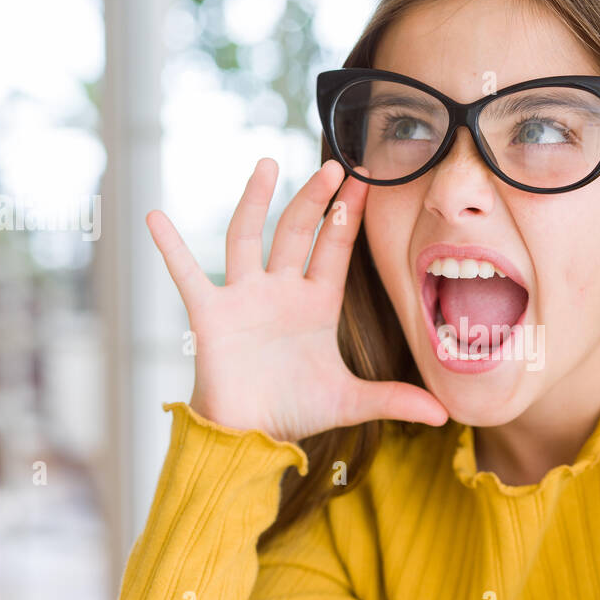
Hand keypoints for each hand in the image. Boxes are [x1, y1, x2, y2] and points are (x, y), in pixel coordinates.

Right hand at [146, 158, 448, 442]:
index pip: (335, 249)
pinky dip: (170, 248)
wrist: (249, 436)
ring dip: (256, 201)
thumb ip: (394, 399)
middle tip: (334, 164)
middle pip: (297, 232)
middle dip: (313, 199)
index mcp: (316, 304)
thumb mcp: (350, 403)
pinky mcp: (210, 314)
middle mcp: (280, 292)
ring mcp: (244, 298)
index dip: (348, 215)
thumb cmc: (294, 412)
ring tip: (266, 164)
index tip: (363, 179)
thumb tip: (445, 413)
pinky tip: (154, 217)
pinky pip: (186, 274)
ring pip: (248, 237)